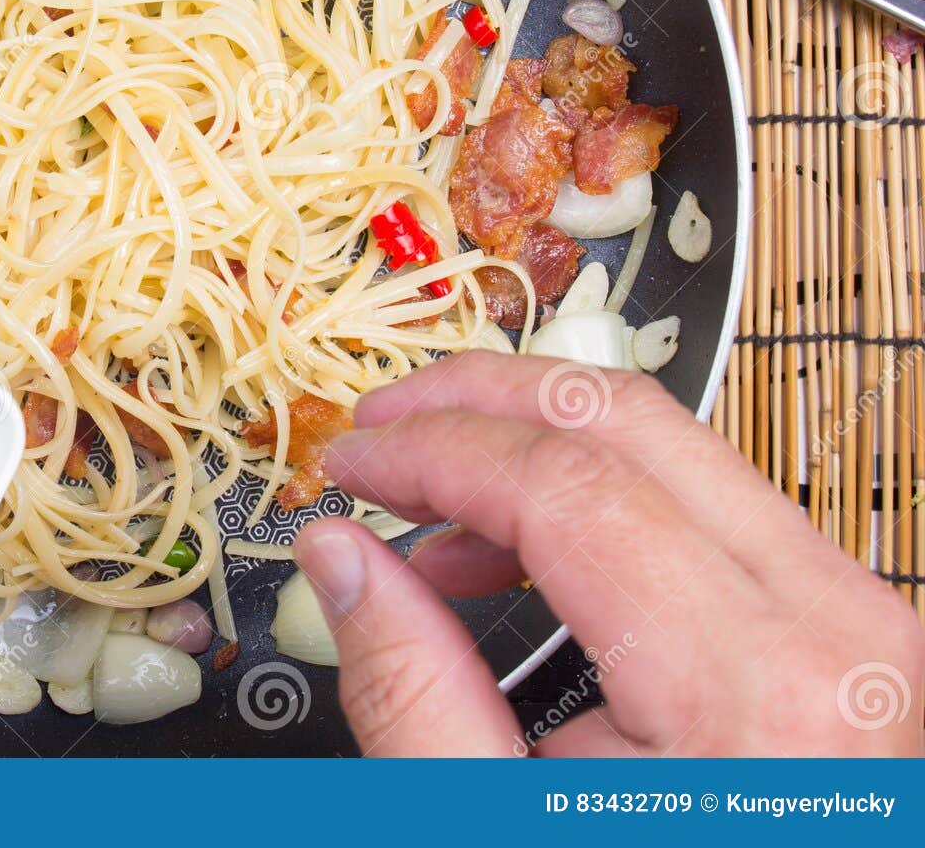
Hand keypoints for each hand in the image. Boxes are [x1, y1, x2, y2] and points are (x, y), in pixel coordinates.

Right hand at [295, 350, 924, 756]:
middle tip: (380, 425)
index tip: (346, 462)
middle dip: (480, 399)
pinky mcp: (852, 633)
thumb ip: (410, 692)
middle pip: (630, 420)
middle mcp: (838, 631)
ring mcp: (863, 624)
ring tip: (432, 516)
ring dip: (535, 447)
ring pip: (677, 448)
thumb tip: (339, 558)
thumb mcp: (503, 832)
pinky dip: (600, 504)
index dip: (430, 451)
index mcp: (758, 692)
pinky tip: (522, 560)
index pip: (564, 484)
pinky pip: (713, 511)